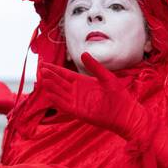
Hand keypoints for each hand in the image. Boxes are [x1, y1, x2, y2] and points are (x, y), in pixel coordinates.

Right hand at [33, 56, 151, 140]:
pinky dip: (58, 101)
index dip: (55, 70)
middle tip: (41, 70)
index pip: (65, 74)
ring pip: (60, 94)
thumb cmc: (119, 95)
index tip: (44, 64)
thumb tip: (84, 53)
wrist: (126, 113)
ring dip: (52, 88)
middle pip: (60, 83)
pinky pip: (66, 106)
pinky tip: (50, 95)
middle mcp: (77, 92)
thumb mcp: (107, 77)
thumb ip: (95, 67)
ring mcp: (77, 102)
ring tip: (43, 80)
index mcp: (83, 82)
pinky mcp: (80, 113)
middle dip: (50, 77)